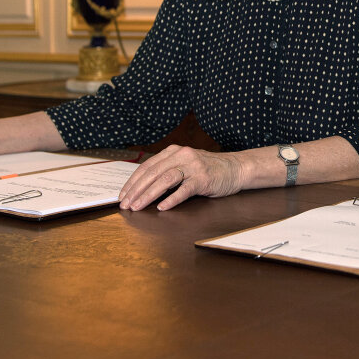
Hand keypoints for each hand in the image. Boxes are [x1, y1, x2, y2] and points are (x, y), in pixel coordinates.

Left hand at [119, 145, 245, 211]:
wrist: (236, 168)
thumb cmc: (208, 169)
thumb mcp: (185, 164)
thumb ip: (167, 170)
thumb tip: (142, 188)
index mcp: (174, 151)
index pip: (147, 166)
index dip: (133, 181)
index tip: (122, 196)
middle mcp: (182, 155)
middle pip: (153, 173)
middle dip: (136, 190)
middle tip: (125, 204)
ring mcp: (194, 166)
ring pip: (165, 180)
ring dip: (149, 195)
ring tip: (138, 207)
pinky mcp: (204, 179)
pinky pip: (185, 189)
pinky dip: (172, 199)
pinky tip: (162, 207)